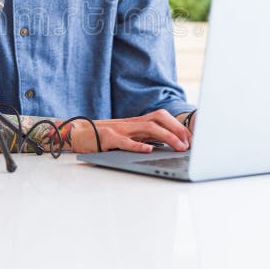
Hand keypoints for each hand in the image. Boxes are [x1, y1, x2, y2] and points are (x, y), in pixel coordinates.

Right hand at [69, 109, 191, 153]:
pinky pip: (125, 142)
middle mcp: (130, 123)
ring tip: (179, 147)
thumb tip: (166, 145)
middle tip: (189, 143)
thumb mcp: (126, 136)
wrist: (77, 133)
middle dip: (177, 129)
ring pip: (148, 127)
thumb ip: (143, 138)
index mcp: (136, 123)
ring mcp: (119, 129)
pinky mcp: (108, 138)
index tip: (192, 138)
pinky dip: (138, 145)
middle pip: (159, 118)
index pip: (162, 117)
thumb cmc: (103, 137)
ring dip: (167, 137)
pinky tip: (149, 150)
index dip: (178, 126)